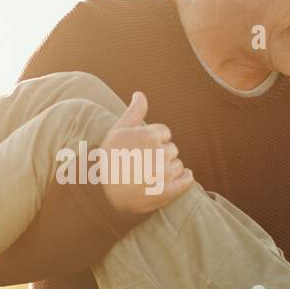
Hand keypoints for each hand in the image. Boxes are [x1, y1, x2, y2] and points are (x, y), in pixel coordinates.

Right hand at [98, 92, 193, 214]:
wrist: (103, 194)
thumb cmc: (110, 159)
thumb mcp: (117, 132)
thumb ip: (134, 112)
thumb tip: (140, 94)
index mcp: (148, 136)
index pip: (165, 133)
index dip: (153, 141)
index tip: (141, 149)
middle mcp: (159, 153)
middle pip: (172, 149)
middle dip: (161, 155)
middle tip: (143, 164)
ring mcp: (164, 173)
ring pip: (178, 164)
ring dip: (168, 169)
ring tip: (150, 176)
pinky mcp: (168, 191)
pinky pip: (186, 180)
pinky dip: (183, 180)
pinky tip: (172, 181)